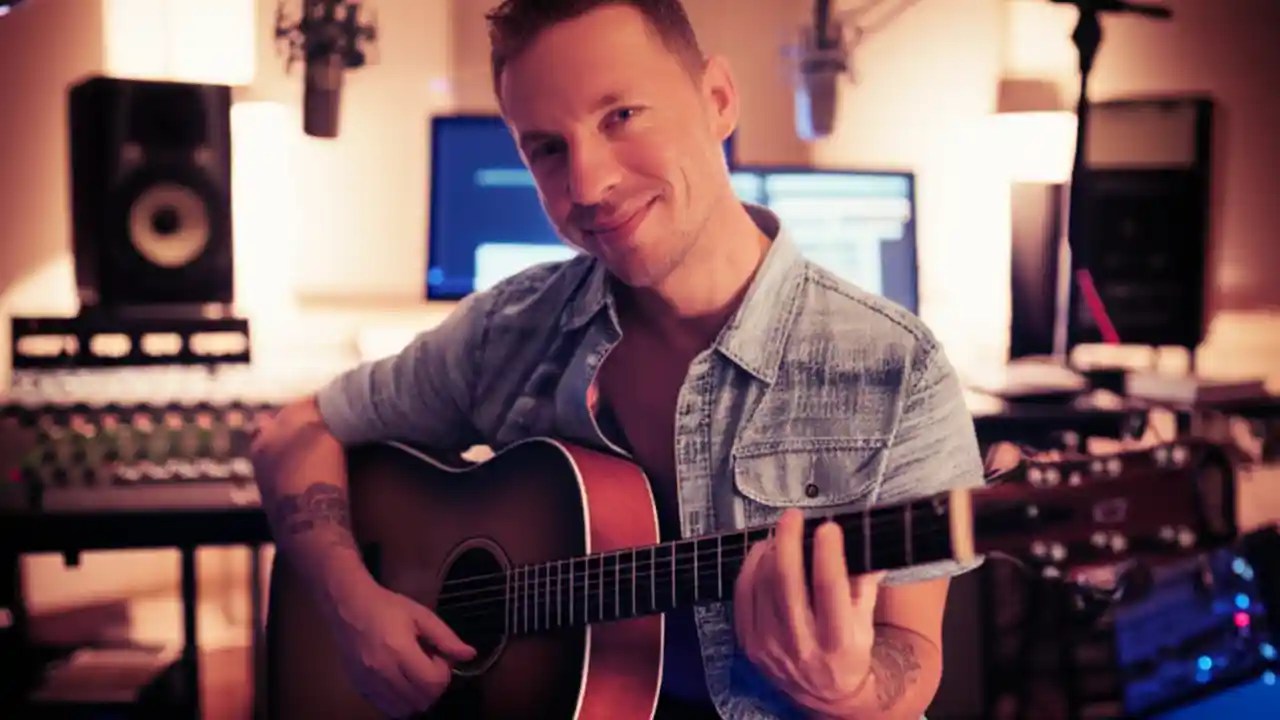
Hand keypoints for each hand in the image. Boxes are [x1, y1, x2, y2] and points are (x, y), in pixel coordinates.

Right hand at [325, 578, 475, 717]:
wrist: (348, 606)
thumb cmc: (388, 607)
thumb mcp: (421, 615)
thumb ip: (446, 638)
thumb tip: (470, 655)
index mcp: (401, 651)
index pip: (433, 683)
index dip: (443, 673)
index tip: (438, 656)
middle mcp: (384, 672)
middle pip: (421, 701)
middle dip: (433, 687)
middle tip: (428, 666)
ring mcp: (370, 683)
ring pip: (404, 710)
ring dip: (416, 698)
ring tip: (414, 675)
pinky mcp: (360, 688)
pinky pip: (386, 709)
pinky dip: (399, 702)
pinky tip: (400, 682)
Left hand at [734, 508, 884, 714]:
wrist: (824, 693)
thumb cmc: (849, 649)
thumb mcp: (866, 622)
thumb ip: (865, 585)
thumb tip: (869, 545)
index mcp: (838, 641)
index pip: (830, 589)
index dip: (828, 554)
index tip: (828, 527)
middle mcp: (801, 645)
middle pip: (786, 582)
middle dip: (788, 541)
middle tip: (793, 516)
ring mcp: (769, 646)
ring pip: (762, 584)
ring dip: (770, 551)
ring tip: (782, 533)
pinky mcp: (749, 643)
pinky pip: (742, 594)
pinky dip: (751, 566)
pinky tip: (763, 551)